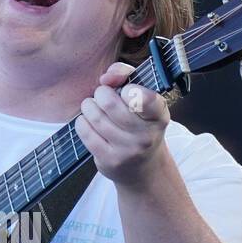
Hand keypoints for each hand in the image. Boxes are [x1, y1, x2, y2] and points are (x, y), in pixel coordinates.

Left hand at [74, 61, 169, 186]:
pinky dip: (83, 121)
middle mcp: (146, 135)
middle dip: (101, 94)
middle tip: (102, 96)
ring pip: (95, 117)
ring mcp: (127, 150)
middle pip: (110, 104)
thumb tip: (106, 77)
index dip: (129, 89)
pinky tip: (89, 121)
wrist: (142, 167)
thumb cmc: (139, 123)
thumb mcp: (141, 97)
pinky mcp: (109, 160)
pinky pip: (85, 132)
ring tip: (93, 107)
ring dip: (89, 106)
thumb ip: (125, 75)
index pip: (144, 98)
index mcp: (158, 115)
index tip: (125, 91)